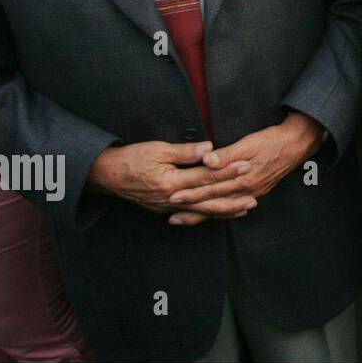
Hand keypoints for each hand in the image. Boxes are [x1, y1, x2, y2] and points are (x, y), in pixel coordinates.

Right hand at [86, 140, 255, 216]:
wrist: (107, 175)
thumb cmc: (132, 158)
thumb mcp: (158, 149)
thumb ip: (185, 151)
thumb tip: (210, 148)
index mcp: (170, 183)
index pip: (205, 176)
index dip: (227, 170)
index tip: (246, 165)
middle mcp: (171, 199)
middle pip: (207, 199)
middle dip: (232, 198)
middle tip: (254, 197)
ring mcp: (169, 207)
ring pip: (202, 211)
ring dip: (225, 210)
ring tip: (246, 208)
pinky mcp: (166, 209)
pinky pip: (192, 213)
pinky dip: (209, 214)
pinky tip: (222, 213)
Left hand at [165, 112, 325, 225]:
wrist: (297, 144)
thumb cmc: (273, 141)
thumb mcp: (250, 143)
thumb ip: (227, 154)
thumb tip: (207, 161)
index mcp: (243, 178)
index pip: (211, 188)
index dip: (191, 192)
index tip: (172, 195)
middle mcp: (246, 190)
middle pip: (214, 202)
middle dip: (191, 207)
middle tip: (170, 213)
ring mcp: (251, 193)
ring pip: (222, 208)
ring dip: (202, 214)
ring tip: (182, 219)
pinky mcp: (255, 192)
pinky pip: (232, 206)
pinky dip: (218, 212)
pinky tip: (210, 215)